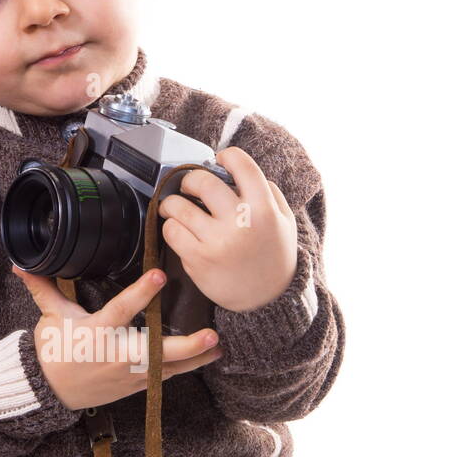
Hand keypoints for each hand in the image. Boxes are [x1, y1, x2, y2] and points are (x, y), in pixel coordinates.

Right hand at [11, 264, 222, 410]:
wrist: (48, 391)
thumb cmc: (52, 351)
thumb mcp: (50, 317)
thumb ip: (43, 288)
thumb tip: (20, 263)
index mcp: (97, 332)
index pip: (122, 310)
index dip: (141, 293)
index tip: (160, 277)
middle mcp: (116, 355)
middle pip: (156, 350)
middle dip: (185, 345)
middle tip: (210, 334)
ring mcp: (128, 374)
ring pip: (167, 367)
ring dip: (194, 358)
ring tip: (218, 346)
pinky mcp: (133, 386)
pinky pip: (163, 377)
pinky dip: (184, 368)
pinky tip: (205, 359)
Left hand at [157, 147, 298, 311]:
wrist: (267, 300)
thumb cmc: (274, 256)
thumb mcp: (284, 220)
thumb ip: (267, 192)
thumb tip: (235, 170)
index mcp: (264, 208)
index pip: (241, 164)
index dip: (226, 156)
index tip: (219, 160)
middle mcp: (240, 222)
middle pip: (202, 181)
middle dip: (191, 180)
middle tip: (191, 186)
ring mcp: (217, 242)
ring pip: (178, 205)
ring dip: (173, 202)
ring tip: (175, 206)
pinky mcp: (198, 260)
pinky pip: (172, 232)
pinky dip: (171, 226)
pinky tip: (179, 228)